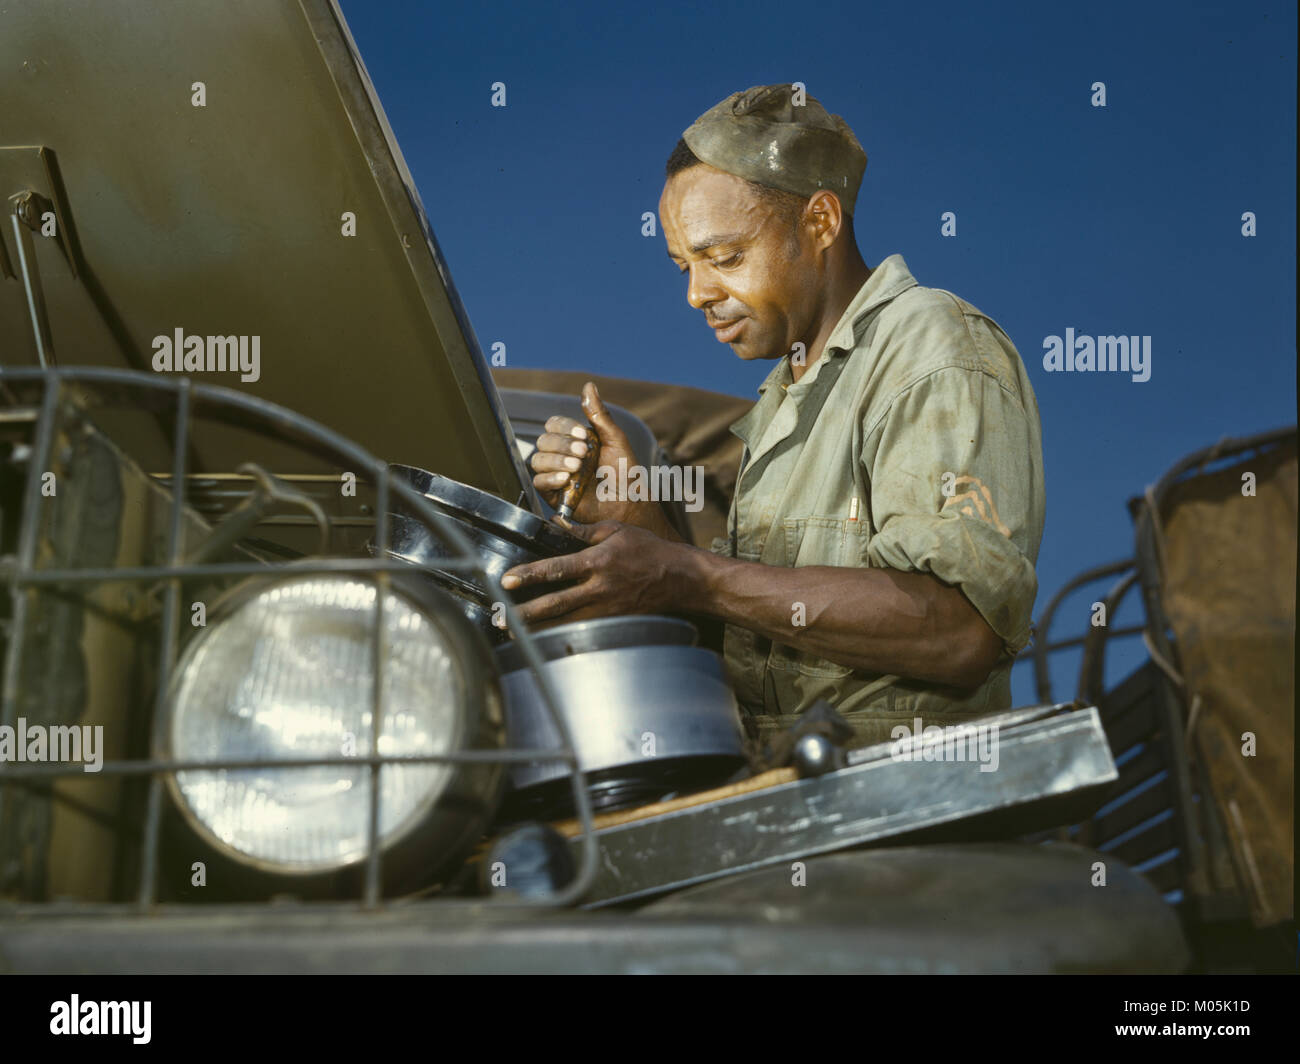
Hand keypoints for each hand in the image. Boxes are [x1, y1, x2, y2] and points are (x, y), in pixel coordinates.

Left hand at [501, 519, 696, 624]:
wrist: (679, 578)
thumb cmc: (648, 550)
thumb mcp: (616, 531)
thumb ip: (582, 531)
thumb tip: (553, 523)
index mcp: (598, 561)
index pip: (557, 568)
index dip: (530, 575)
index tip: (507, 580)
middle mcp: (600, 588)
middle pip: (557, 603)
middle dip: (526, 612)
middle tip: (501, 617)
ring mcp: (607, 608)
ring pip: (567, 623)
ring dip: (539, 629)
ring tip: (514, 634)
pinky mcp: (614, 621)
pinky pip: (583, 629)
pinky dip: (562, 635)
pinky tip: (544, 639)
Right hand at [528, 382, 635, 523]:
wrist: (629, 503)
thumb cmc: (625, 472)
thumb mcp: (614, 439)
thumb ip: (599, 414)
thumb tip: (588, 385)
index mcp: (575, 440)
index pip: (554, 425)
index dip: (565, 427)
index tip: (583, 435)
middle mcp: (563, 455)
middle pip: (544, 441)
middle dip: (562, 444)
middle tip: (583, 452)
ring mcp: (557, 474)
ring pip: (538, 460)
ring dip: (556, 460)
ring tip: (577, 467)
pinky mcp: (554, 494)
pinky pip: (538, 482)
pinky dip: (549, 478)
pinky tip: (566, 479)